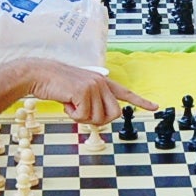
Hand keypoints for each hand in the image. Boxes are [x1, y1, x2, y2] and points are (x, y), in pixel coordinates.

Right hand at [23, 60, 156, 124]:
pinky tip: (66, 103)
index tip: (155, 107)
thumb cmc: (56, 85)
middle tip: (81, 113)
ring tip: (71, 104)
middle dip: (97, 120)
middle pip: (113, 115)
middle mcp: (101, 83)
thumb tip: (101, 118)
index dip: (141, 101)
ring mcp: (94, 86)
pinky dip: (72, 115)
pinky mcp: (84, 91)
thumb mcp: (79, 92)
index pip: (126, 93)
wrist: (39, 74)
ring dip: (82, 118)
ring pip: (98, 118)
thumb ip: (93, 101)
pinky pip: (84, 117)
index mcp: (102, 82)